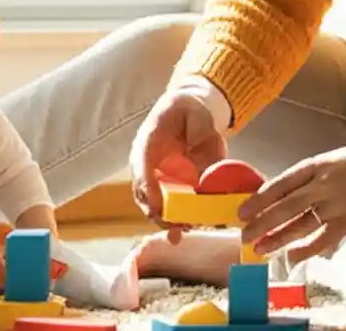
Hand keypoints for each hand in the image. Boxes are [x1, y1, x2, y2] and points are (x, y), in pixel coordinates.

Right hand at [129, 90, 227, 241]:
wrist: (194, 111)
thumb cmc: (188, 111)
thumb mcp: (193, 113)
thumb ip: (198, 131)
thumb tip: (203, 157)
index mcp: (148, 145)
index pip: (142, 167)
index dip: (148, 188)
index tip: (157, 205)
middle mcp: (150, 166)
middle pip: (146, 194)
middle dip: (158, 212)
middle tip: (172, 225)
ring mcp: (161, 179)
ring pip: (157, 205)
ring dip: (167, 221)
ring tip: (179, 233)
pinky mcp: (178, 187)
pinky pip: (176, 207)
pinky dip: (183, 219)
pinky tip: (193, 228)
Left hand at [238, 132, 345, 264]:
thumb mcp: (321, 164)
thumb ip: (300, 181)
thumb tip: (270, 201)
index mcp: (312, 166)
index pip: (280, 184)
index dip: (259, 200)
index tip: (241, 213)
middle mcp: (322, 185)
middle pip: (286, 207)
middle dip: (262, 223)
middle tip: (244, 235)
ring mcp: (336, 204)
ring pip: (301, 224)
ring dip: (278, 238)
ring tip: (259, 248)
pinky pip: (324, 239)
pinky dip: (306, 249)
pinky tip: (291, 256)